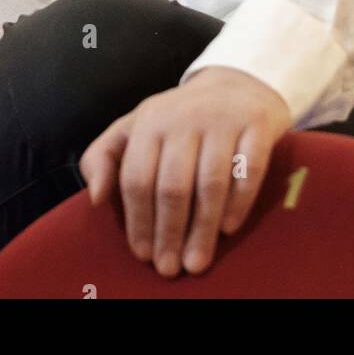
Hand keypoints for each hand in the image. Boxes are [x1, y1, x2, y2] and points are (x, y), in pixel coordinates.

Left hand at [79, 67, 291, 278]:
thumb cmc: (178, 119)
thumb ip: (103, 158)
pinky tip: (228, 228)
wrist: (236, 85)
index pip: (138, 177)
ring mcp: (224, 119)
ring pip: (211, 183)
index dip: (138, 220)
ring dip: (202, 229)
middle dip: (169, 233)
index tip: (142, 254)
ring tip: (197, 262)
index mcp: (151, 120)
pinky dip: (238, 203)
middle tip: (170, 269)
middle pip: (174, 185)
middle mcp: (186, 117)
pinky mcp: (257, 124)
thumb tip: (96, 197)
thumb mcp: (135, 128)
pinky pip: (248, 170)